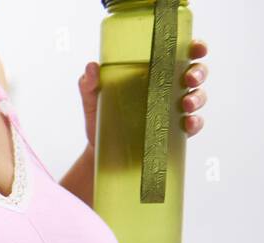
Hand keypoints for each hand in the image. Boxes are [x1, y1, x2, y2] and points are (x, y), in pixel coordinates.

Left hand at [78, 39, 209, 147]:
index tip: (196, 48)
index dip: (195, 47)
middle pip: (196, 72)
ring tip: (186, 103)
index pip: (180, 53)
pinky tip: (188, 124)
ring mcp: (173, 109)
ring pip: (198, 97)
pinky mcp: (174, 131)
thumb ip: (89, 83)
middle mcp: (168, 87)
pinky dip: (195, 123)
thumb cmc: (99, 116)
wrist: (98, 149)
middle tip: (189, 78)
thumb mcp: (91, 98)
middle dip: (198, 72)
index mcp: (153, 71)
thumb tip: (91, 67)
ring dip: (198, 97)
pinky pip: (192, 124)